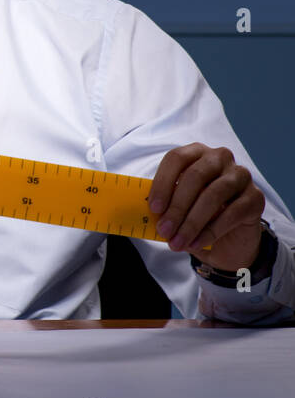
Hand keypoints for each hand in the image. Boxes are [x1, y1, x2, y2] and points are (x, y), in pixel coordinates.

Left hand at [148, 143, 264, 271]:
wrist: (228, 238)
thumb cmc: (196, 213)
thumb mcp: (176, 205)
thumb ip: (163, 203)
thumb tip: (141, 212)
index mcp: (196, 153)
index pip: (176, 159)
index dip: (163, 183)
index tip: (154, 208)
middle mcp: (220, 158)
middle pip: (195, 176)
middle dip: (176, 207)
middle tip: (164, 230)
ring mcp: (241, 176)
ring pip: (213, 195)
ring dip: (191, 222)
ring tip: (177, 242)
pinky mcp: (256, 197)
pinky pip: (231, 213)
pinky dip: (209, 231)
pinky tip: (195, 244)